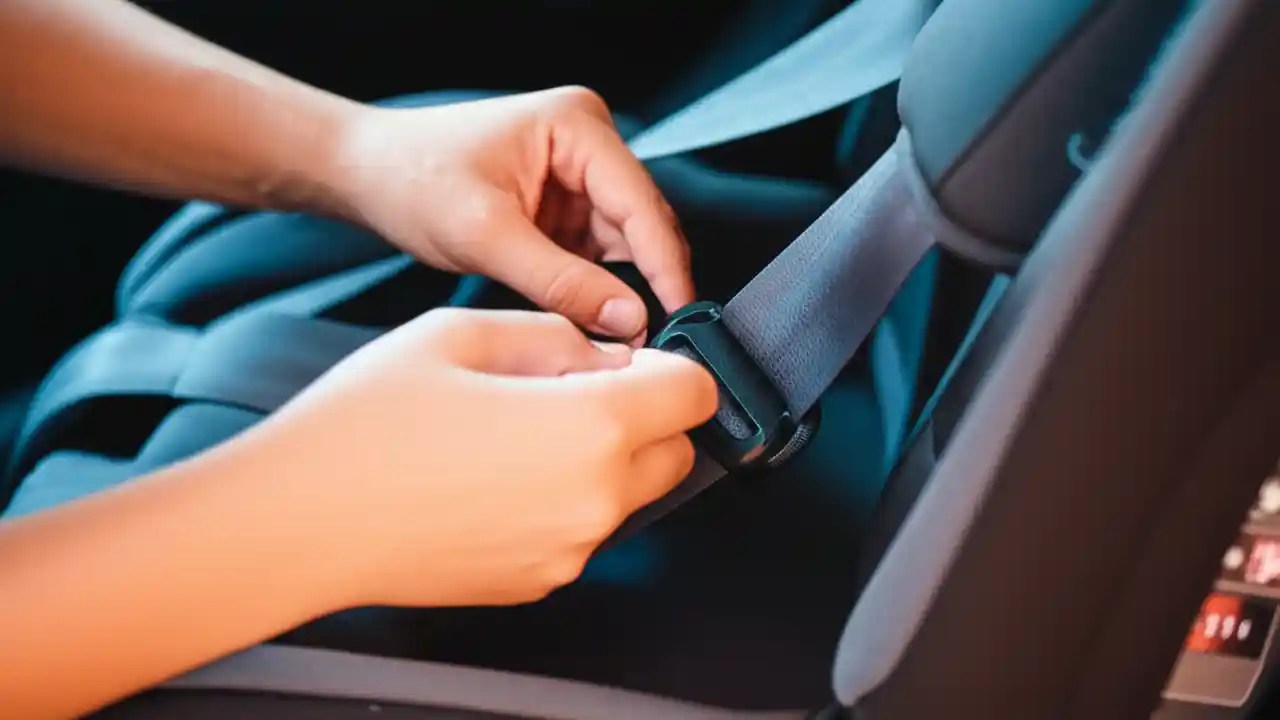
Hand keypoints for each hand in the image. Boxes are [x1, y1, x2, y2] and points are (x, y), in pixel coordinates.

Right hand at [244, 308, 716, 608]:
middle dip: (645, 416)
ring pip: (630, 494)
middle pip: (675, 452)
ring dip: (603, 459)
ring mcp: (568, 550)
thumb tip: (607, 353)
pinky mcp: (538, 580)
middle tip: (572, 391)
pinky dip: (564, 500)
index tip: (635, 360)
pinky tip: (495, 475)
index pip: (694, 394)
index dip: (670, 367)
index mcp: (589, 426)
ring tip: (517, 432)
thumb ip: (558, 335)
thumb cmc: (366, 426)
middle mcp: (594, 498)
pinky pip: (582, 530)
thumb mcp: (464, 334)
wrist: (300, 521)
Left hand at [328, 87, 693, 344]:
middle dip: (647, 282)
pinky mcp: (563, 206)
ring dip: (620, 290)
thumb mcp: (486, 237)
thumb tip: (628, 319)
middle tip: (650, 343)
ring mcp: (577, 175)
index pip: (641, 203)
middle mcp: (587, 144)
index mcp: (577, 127)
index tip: (680, 317)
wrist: (365, 174)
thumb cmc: (412, 179)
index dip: (665, 265)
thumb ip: (561, 282)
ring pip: (623, 245)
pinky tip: (591, 320)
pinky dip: (595, 288)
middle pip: (641, 223)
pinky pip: (596, 254)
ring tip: (618, 339)